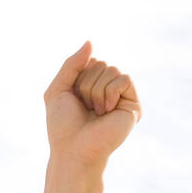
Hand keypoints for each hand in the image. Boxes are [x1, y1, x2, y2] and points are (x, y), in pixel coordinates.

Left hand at [44, 41, 141, 168]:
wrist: (73, 150)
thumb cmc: (63, 126)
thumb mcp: (58, 89)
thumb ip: (71, 64)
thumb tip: (90, 42)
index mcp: (92, 85)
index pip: (90, 61)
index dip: (77, 77)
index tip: (73, 99)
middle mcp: (109, 89)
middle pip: (101, 63)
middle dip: (86, 84)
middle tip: (85, 108)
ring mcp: (122, 97)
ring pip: (112, 69)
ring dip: (95, 91)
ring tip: (95, 112)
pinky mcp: (133, 105)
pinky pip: (123, 79)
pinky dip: (109, 93)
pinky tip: (106, 111)